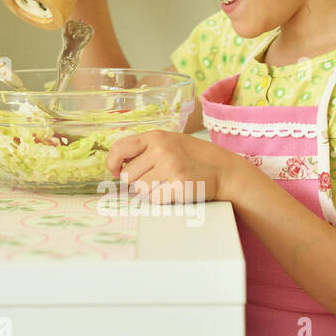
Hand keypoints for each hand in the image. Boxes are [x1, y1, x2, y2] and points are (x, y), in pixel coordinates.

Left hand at [106, 130, 231, 203]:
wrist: (224, 170)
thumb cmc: (193, 157)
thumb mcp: (169, 142)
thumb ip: (145, 149)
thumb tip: (116, 165)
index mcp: (155, 137)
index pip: (119, 148)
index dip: (112, 163)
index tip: (115, 170)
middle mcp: (160, 150)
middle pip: (127, 175)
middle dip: (136, 180)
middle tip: (155, 178)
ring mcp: (170, 168)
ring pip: (140, 189)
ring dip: (150, 190)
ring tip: (167, 183)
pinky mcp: (178, 186)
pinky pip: (155, 199)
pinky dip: (162, 199)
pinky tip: (175, 190)